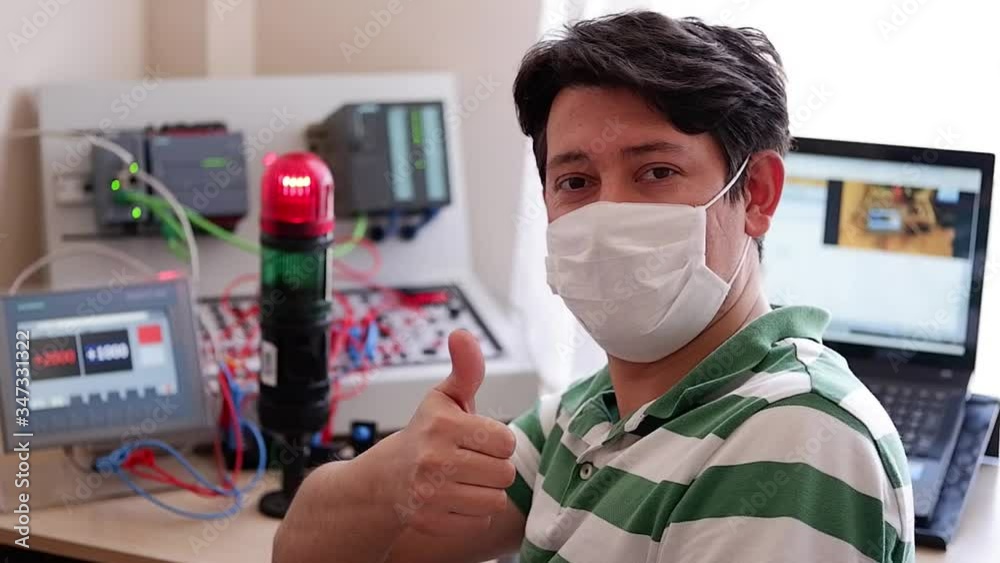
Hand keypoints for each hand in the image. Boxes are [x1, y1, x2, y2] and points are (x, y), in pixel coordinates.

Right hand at [371, 330, 516, 535]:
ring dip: (484, 492)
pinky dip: (471, 513)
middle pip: (504, 473)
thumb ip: (466, 368)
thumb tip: (461, 333)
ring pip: (495, 499)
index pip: (506, 441)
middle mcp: (434, 459)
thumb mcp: (444, 398)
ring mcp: (431, 494)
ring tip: (463, 481)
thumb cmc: (425, 435)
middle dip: (492, 468)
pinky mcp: (431, 522)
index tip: (477, 440)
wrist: (384, 481)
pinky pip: (479, 521)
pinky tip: (452, 499)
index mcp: (443, 424)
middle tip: (469, 461)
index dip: (496, 441)